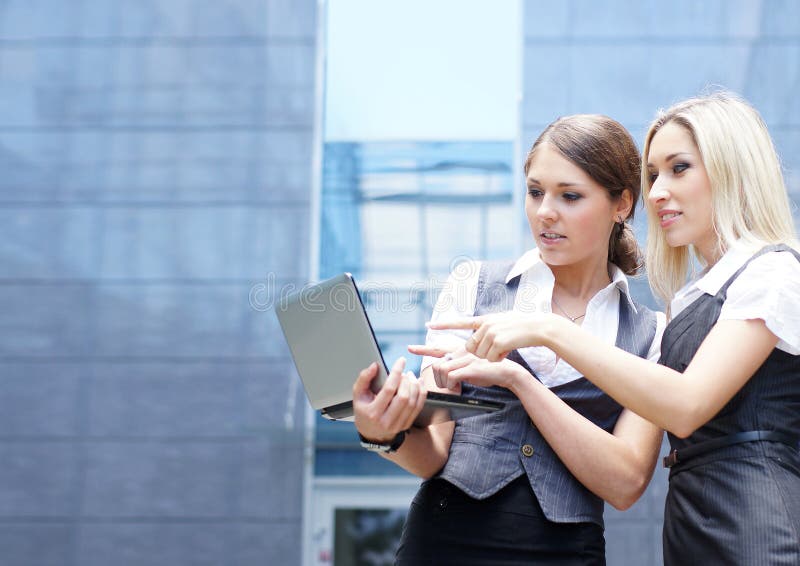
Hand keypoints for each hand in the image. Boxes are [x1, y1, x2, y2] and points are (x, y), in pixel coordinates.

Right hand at [352, 358, 426, 443]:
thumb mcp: (358, 395)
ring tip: (410, 376)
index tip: (401, 361)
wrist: (371, 433)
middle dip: (406, 381)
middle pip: (403, 397)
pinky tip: (419, 383)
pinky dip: (421, 393)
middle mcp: (387, 420)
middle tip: (404, 372)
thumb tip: (375, 366)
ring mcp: (398, 424)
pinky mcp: (407, 424)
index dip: (396, 373)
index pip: (388, 389)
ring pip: (413, 402)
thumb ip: (364, 378)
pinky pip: (418, 407)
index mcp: (373, 412)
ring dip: (415, 385)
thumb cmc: (364, 411)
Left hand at [410, 344, 526, 390]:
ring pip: (441, 369)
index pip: (438, 348)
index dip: (423, 348)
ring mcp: (466, 359)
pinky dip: (451, 384)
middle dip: (435, 378)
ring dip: (443, 382)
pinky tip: (457, 387)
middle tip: (444, 385)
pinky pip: (451, 376)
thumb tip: (443, 374)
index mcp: (460, 350)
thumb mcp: (469, 367)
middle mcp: (461, 351)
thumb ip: (456, 366)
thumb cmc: (488, 372)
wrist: (507, 372)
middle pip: (436, 363)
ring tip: (453, 387)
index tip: (410, 348)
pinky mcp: (470, 368)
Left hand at [427, 311, 551, 361]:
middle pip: (470, 347)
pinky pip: (491, 359)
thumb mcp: (503, 323)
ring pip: (480, 355)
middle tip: (492, 353)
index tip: (429, 325)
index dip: (444, 324)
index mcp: (485, 320)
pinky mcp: (498, 341)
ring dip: (491, 358)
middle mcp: (486, 324)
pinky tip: (508, 353)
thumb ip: (489, 329)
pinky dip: (498, 360)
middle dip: (478, 354)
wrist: (539, 327)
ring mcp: (491, 332)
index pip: (461, 322)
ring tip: (504, 350)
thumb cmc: (523, 327)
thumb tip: (479, 339)